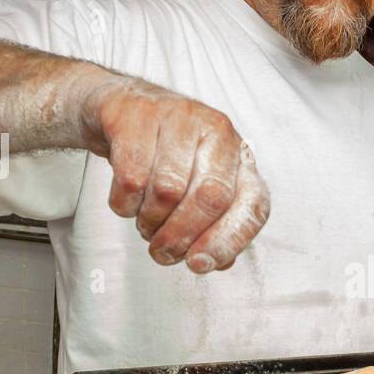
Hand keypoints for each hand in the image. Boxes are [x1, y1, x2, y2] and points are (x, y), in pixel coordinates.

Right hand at [83, 78, 270, 271]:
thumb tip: (215, 262)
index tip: (200, 263)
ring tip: (144, 222)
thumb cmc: (166, 155)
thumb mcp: (197, 186)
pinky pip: (131, 177)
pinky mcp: (136, 116)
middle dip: (181, 236)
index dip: (228, 240)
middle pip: (210, 197)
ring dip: (149, 221)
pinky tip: (127, 202)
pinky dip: (125, 203)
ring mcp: (178, 118)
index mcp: (239, 155)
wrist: (122, 109)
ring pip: (167, 190)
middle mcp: (217, 131)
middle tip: (162, 252)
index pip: (252, 204)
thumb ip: (214, 225)